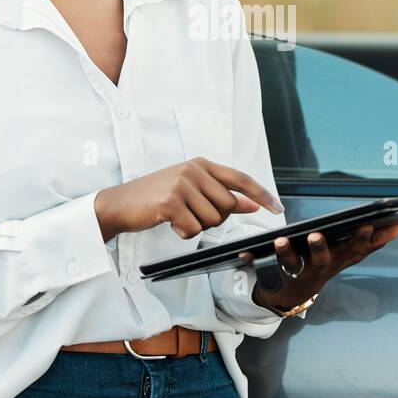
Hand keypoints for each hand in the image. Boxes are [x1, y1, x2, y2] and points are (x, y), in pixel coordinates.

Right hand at [93, 157, 283, 241]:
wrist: (120, 203)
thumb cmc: (157, 198)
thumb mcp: (191, 190)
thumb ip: (221, 195)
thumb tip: (252, 204)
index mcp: (202, 164)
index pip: (240, 179)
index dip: (261, 194)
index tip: (277, 207)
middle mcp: (194, 170)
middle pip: (228, 206)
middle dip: (215, 219)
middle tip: (191, 214)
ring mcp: (182, 184)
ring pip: (213, 220)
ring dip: (197, 226)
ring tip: (178, 216)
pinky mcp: (171, 202)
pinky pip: (193, 229)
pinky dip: (183, 233)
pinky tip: (169, 223)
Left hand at [242, 221, 397, 313]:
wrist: (292, 297)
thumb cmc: (322, 265)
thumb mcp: (348, 256)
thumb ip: (370, 242)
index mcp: (340, 260)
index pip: (357, 250)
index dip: (368, 240)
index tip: (375, 225)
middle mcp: (321, 269)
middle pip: (325, 259)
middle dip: (323, 247)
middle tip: (317, 236)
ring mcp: (299, 274)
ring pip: (294, 264)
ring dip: (287, 253)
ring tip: (280, 240)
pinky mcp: (277, 275)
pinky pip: (262, 267)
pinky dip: (251, 259)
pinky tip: (242, 252)